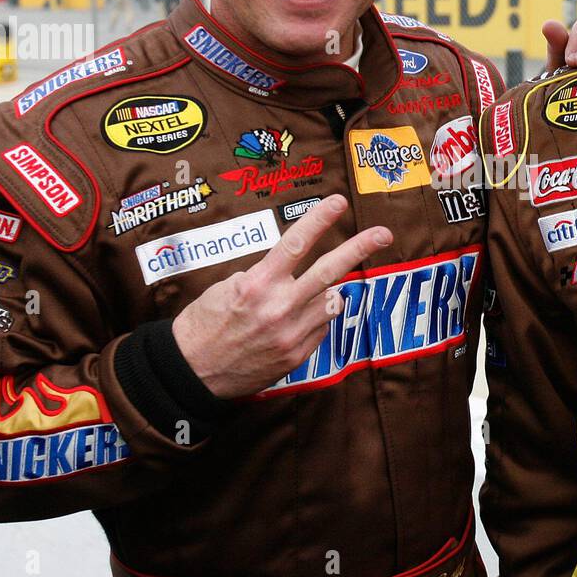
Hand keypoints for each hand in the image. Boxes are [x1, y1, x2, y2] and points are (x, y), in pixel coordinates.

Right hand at [172, 195, 391, 397]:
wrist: (193, 374)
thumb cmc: (204, 325)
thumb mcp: (225, 288)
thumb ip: (263, 276)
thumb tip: (291, 272)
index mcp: (258, 285)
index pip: (296, 244)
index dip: (320, 220)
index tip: (338, 202)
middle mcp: (279, 308)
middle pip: (329, 271)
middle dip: (359, 249)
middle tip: (383, 233)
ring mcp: (292, 334)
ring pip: (331, 302)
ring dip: (329, 292)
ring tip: (310, 294)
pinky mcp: (298, 356)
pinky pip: (320, 328)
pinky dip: (315, 318)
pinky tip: (294, 321)